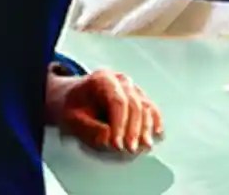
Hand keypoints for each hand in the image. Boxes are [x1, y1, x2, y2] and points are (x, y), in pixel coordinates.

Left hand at [46, 69, 162, 153]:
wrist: (73, 99)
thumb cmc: (72, 108)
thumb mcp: (71, 119)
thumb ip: (89, 129)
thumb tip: (109, 139)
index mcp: (102, 79)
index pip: (117, 101)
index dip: (120, 124)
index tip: (117, 144)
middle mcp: (121, 80)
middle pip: (134, 104)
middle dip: (133, 129)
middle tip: (130, 149)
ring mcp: (132, 87)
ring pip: (145, 106)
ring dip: (146, 128)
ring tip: (143, 146)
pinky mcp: (139, 97)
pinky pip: (151, 107)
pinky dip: (155, 121)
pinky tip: (156, 133)